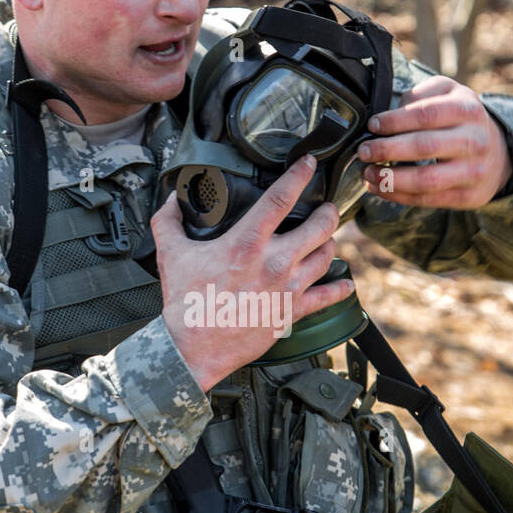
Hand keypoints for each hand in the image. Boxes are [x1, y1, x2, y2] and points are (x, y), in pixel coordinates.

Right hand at [153, 156, 353, 391]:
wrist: (193, 348)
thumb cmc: (185, 304)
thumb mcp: (171, 254)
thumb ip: (169, 221)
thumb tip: (171, 201)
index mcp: (246, 243)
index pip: (281, 198)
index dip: (299, 175)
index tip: (308, 163)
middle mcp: (274, 262)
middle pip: (319, 226)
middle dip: (328, 212)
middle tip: (327, 207)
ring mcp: (287, 288)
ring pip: (327, 256)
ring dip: (330, 244)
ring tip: (326, 239)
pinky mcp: (292, 312)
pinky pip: (327, 297)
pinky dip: (339, 289)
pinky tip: (344, 284)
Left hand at [357, 75, 512, 209]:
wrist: (498, 153)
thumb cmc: (461, 120)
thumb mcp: (449, 94)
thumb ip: (421, 94)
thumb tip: (389, 111)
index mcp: (467, 109)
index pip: (427, 114)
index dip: (395, 120)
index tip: (372, 125)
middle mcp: (474, 140)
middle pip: (425, 146)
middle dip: (388, 150)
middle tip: (364, 151)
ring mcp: (473, 171)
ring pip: (426, 180)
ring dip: (390, 179)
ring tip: (368, 174)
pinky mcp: (468, 196)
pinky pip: (428, 200)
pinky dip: (399, 196)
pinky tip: (379, 189)